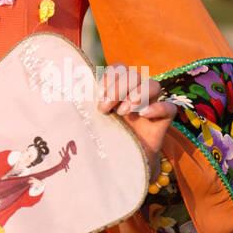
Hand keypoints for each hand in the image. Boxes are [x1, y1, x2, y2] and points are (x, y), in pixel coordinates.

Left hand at [96, 64, 175, 181]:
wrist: (123, 164)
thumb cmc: (105, 138)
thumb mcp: (94, 119)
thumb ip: (87, 106)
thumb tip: (64, 93)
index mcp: (119, 89)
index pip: (119, 68)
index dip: (110, 76)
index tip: (99, 94)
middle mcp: (136, 93)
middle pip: (134, 74)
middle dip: (118, 88)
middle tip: (105, 108)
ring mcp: (151, 106)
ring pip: (153, 85)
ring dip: (137, 94)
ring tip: (123, 112)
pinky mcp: (163, 121)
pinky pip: (169, 107)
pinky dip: (157, 107)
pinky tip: (144, 114)